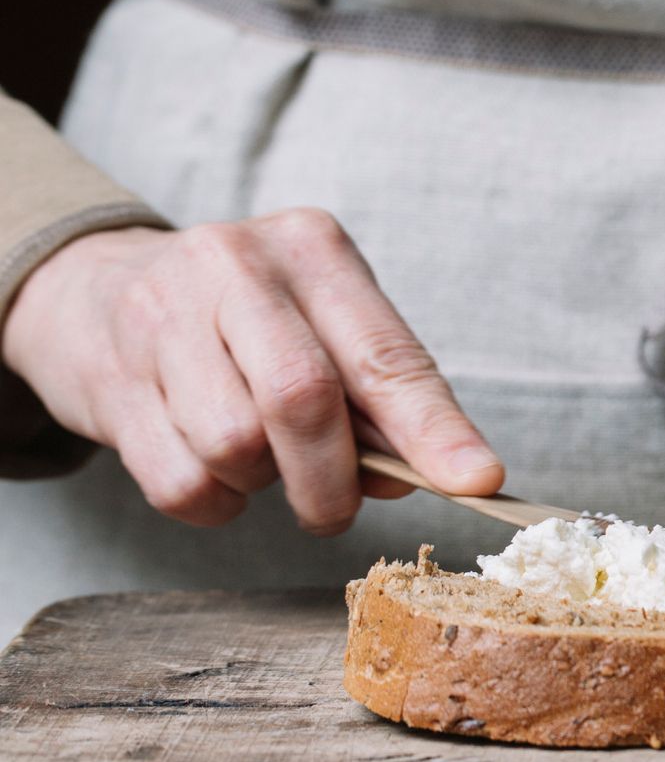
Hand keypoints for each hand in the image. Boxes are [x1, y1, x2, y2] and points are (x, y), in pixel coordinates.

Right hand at [0, 208, 503, 531]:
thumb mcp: (321, 324)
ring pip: (235, 447)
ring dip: (261, 485)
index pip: (385, 354)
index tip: (477, 481)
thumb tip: (423, 476)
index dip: (434, 428)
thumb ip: (377, 395)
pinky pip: (180, 481)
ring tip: (258, 462)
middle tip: (336, 512)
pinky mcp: (109, 379)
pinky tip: (214, 473)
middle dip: (333, 481)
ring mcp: (161, 318)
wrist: (89, 293)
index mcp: (312, 249)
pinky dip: (213, 502)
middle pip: (302, 399)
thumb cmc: (242, 322)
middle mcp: (235, 266)